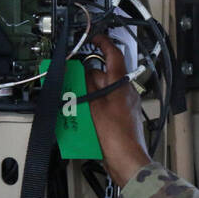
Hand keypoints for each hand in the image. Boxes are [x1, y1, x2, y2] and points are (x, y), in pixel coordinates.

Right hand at [85, 33, 151, 186]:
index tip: (94, 37)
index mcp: (121, 85)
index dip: (104, 43)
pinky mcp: (119, 117)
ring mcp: (124, 105)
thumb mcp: (95, 106)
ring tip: (74, 102)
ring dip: (87, 93)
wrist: (127, 160)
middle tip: (72, 80)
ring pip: (101, 91)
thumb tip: (84, 70)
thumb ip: (89, 85)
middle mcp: (125, 92)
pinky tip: (82, 116)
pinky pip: (103, 105)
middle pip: (103, 75)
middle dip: (87, 76)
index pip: (115, 55)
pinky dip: (92, 106)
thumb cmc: (116, 136)